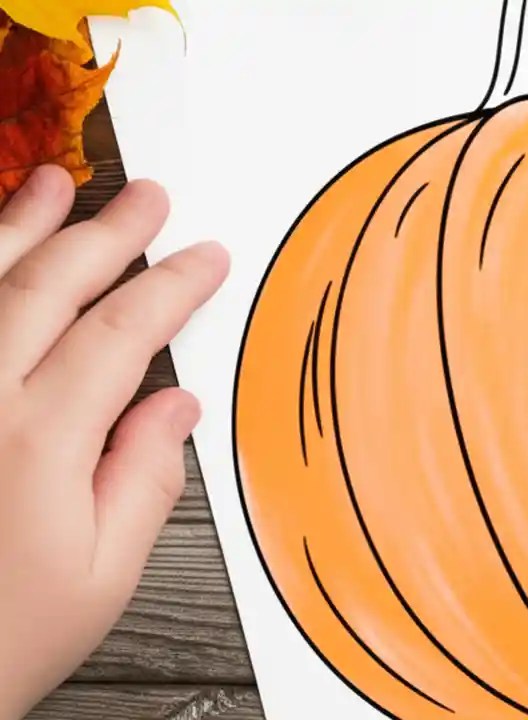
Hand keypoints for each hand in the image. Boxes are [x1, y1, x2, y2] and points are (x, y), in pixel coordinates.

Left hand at [0, 167, 228, 717]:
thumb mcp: (100, 576)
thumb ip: (143, 480)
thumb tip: (176, 405)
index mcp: (36, 443)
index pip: (118, 334)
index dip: (170, 287)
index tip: (206, 257)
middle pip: (49, 288)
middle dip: (106, 234)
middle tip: (145, 197)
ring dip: (20, 226)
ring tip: (56, 186)